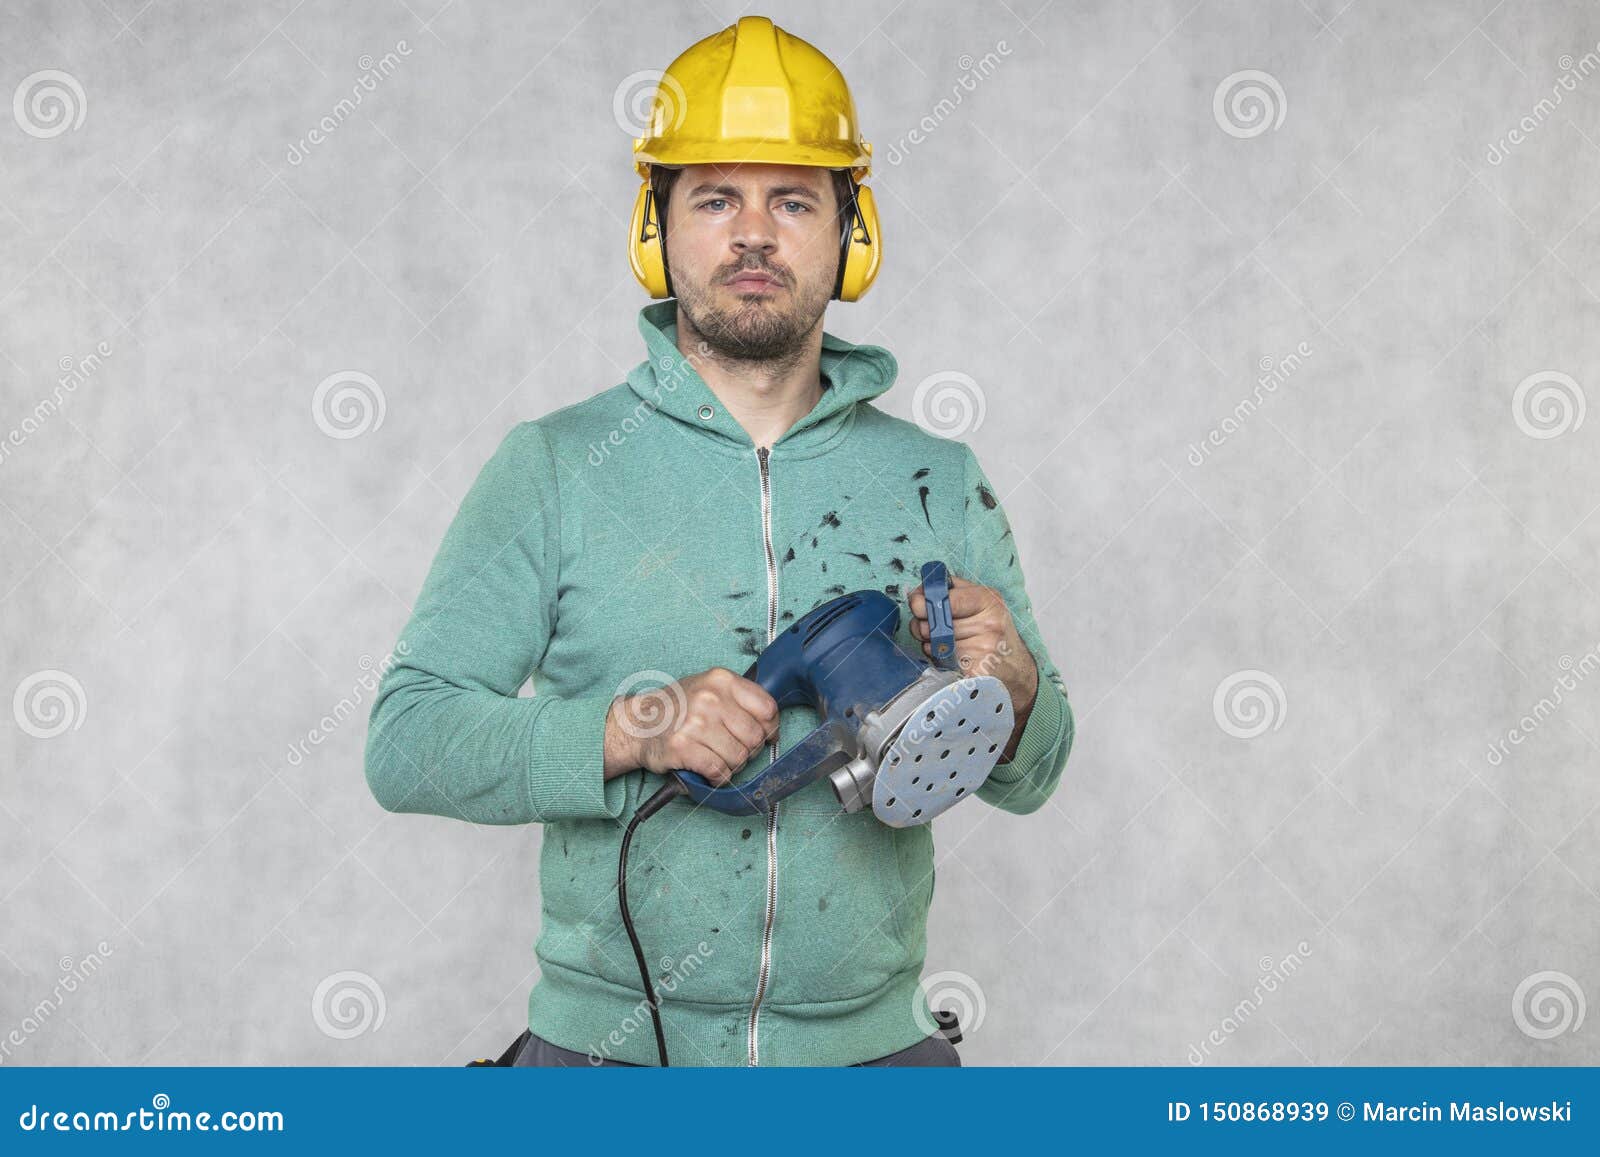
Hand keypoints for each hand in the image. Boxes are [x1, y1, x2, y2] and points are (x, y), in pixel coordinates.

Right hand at [604, 667, 778, 784]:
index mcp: (721, 680)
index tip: (763, 736)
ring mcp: (695, 722)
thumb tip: (772, 725)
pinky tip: (709, 771)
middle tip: (733, 750)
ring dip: (732, 766)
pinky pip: (719, 771)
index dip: (769, 728)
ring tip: (717, 759)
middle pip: (755, 737)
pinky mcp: (683, 747)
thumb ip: (739, 700)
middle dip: (749, 750)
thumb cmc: (676, 708)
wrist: (636, 724)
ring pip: (739, 757)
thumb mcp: (708, 688)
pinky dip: (718, 778)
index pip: (767, 708)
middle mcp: (710, 698)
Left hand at [907, 573, 1038, 719]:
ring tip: (944, 643)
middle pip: (934, 624)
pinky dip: (938, 659)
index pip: (945, 599)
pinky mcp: (975, 671)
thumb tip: (919, 592)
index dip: (923, 602)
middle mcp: (989, 624)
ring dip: (930, 644)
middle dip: (922, 625)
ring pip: (934, 644)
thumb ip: (953, 591)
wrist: (1016, 667)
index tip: (916, 603)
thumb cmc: (993, 631)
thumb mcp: (982, 601)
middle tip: (928, 626)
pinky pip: (941, 662)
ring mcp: (983, 649)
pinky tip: (951, 657)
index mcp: (988, 600)